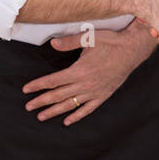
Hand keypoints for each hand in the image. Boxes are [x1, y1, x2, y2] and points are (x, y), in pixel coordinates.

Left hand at [22, 25, 157, 124]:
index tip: (26, 90)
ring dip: (54, 111)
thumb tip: (52, 43)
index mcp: (79, 70)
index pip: (53, 81)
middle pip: (58, 95)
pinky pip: (87, 109)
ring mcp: (94, 92)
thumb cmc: (111, 42)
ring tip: (41, 116)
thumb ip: (69, 42)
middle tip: (28, 107)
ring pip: (70, 105)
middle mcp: (85, 84)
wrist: (132, 50)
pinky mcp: (103, 95)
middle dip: (41, 101)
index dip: (38, 85)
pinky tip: (67, 121)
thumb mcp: (89, 38)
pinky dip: (77, 116)